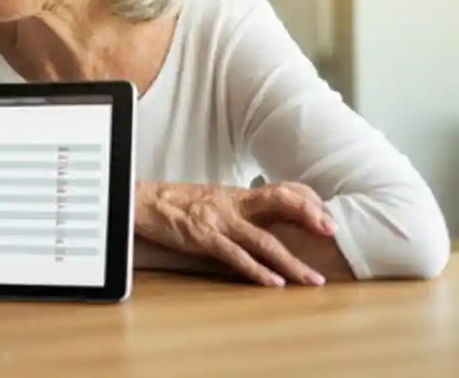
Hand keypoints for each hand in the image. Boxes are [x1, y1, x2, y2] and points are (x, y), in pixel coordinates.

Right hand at [135, 181, 337, 286]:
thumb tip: (268, 222)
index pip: (282, 190)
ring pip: (264, 240)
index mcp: (239, 195)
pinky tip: (274, 284)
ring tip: (312, 279)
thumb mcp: (215, 200)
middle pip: (279, 202)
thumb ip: (241, 209)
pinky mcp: (203, 237)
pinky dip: (257, 271)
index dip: (308, 201)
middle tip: (331, 232)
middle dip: (308, 216)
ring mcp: (219, 221)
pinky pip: (235, 255)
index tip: (327, 217)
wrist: (142, 202)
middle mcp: (234, 204)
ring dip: (291, 262)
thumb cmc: (178, 204)